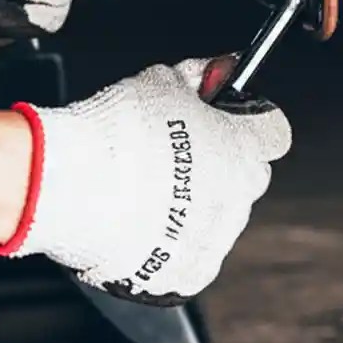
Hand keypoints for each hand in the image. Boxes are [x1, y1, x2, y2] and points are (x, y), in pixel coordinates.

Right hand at [0, 58, 291, 304]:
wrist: (68, 185)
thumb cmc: (113, 132)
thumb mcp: (161, 81)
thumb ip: (201, 76)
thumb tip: (221, 68)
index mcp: (242, 148)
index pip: (274, 132)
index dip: (249, 123)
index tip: (227, 121)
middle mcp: (237, 197)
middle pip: (247, 178)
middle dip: (223, 166)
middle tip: (179, 158)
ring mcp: (214, 239)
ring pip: (219, 219)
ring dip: (196, 207)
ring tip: (148, 193)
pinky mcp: (188, 274)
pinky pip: (192, 257)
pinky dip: (173, 246)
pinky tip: (142, 225)